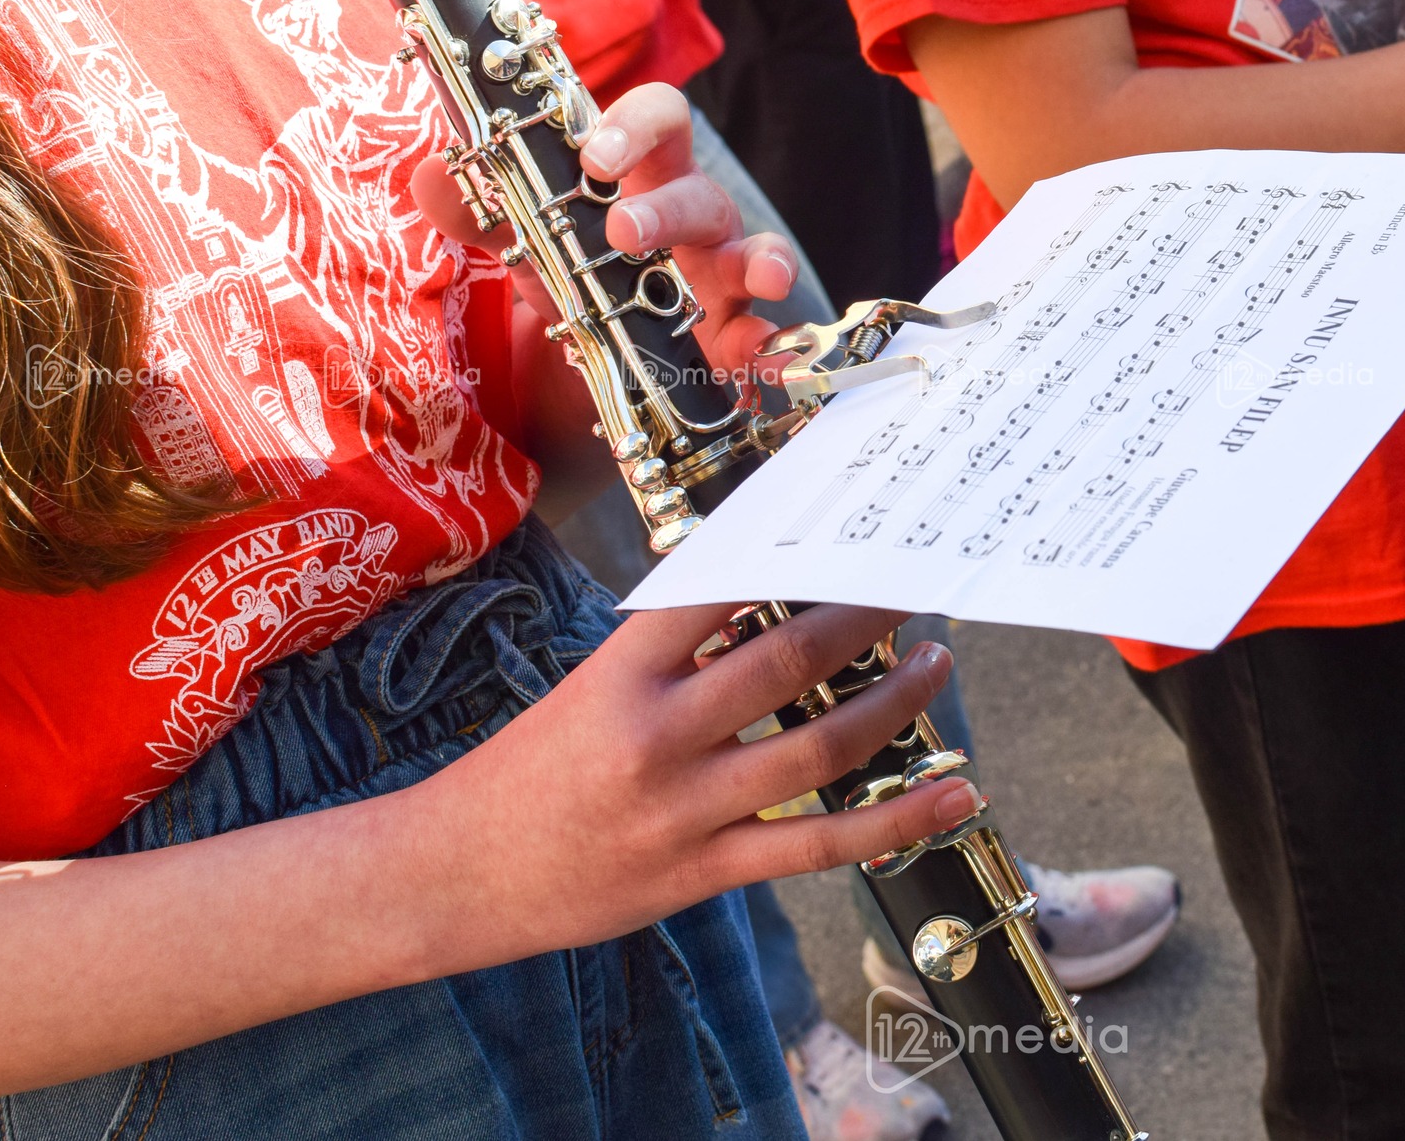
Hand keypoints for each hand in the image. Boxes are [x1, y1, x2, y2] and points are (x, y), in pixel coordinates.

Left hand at [412, 82, 798, 381]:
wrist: (587, 356)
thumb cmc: (571, 269)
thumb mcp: (522, 238)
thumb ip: (478, 206)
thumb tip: (433, 175)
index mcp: (642, 175)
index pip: (658, 120)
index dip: (635, 127)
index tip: (595, 153)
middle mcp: (689, 219)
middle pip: (699, 192)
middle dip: (666, 210)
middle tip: (622, 233)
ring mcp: (718, 278)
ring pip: (753, 254)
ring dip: (760, 261)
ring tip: (762, 278)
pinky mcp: (729, 337)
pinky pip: (765, 337)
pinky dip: (772, 346)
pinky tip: (766, 356)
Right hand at [415, 602, 980, 962]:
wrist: (450, 873)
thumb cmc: (526, 771)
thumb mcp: (587, 688)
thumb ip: (672, 652)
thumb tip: (767, 600)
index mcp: (620, 671)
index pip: (723, 590)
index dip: (799, 556)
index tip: (852, 532)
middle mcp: (656, 733)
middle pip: (788, 660)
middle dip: (867, 619)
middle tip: (916, 588)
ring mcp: (684, 808)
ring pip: (818, 749)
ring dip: (894, 704)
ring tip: (935, 665)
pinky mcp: (704, 870)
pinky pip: (821, 844)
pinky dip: (899, 819)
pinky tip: (955, 795)